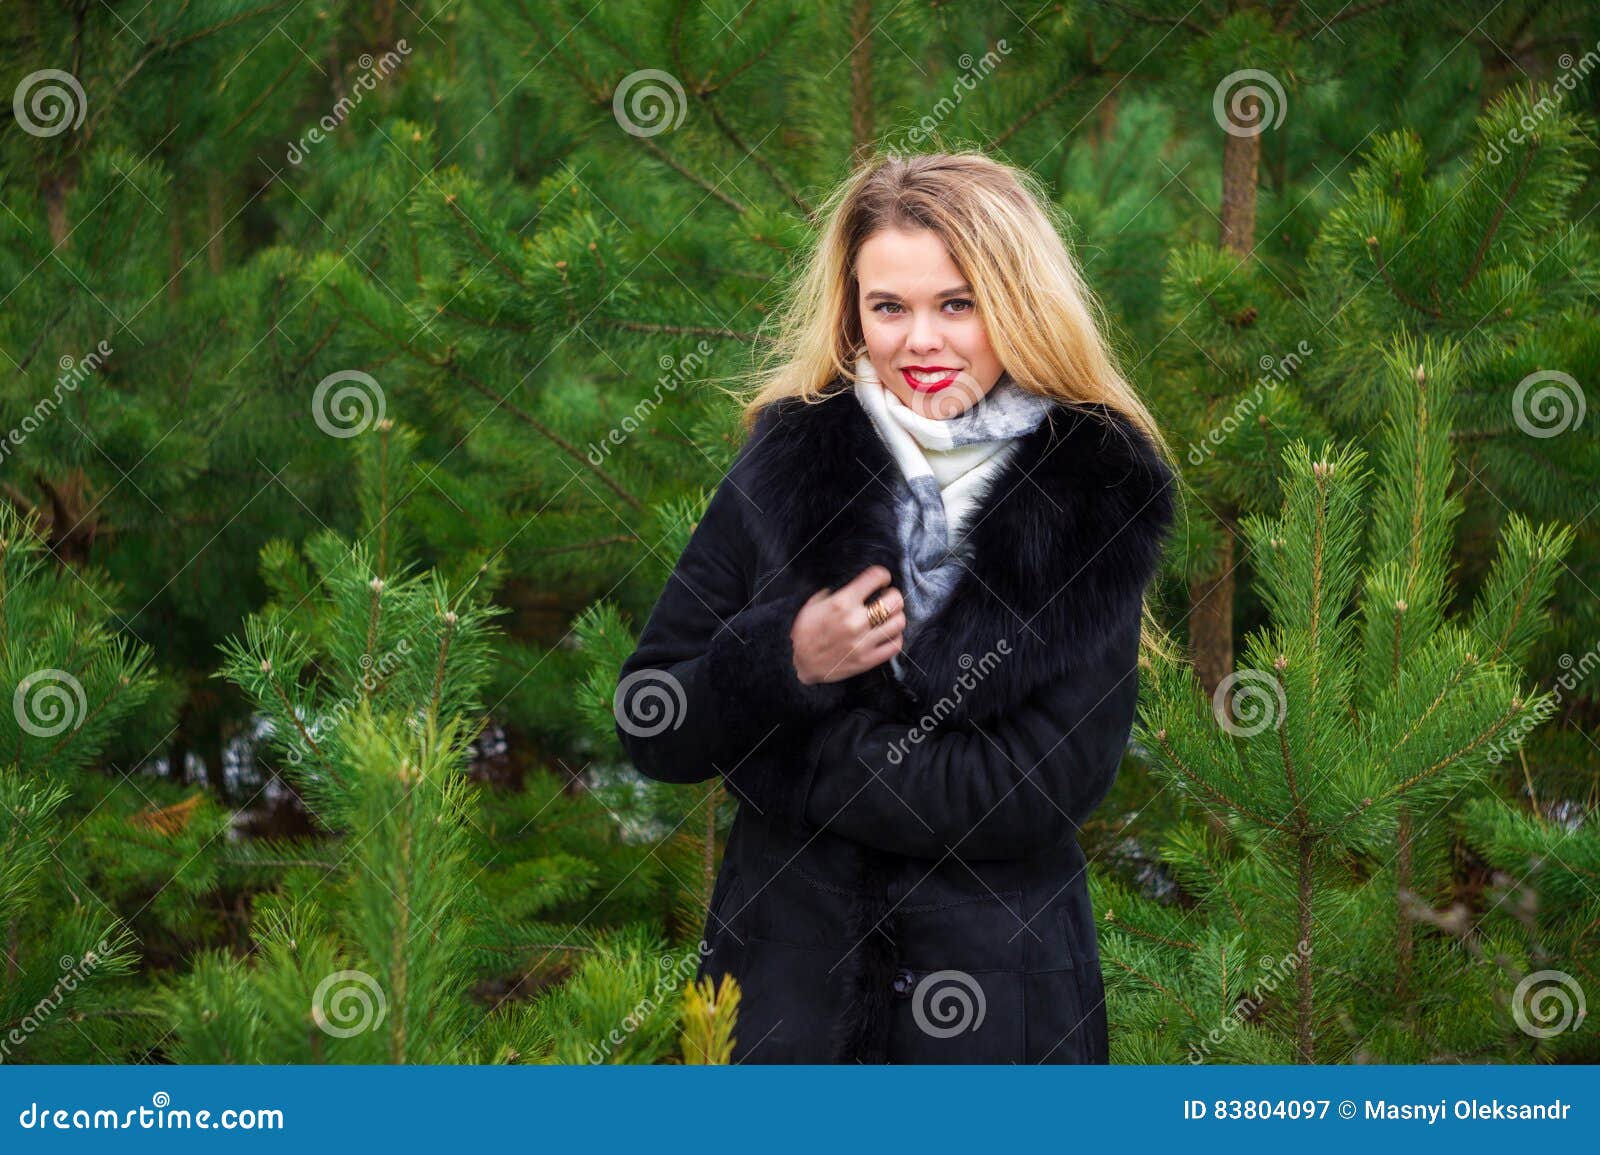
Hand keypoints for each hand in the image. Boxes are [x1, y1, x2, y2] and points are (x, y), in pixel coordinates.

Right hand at [789, 565, 905, 684]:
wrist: (799, 664)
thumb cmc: (805, 632)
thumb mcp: (813, 605)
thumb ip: (835, 593)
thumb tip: (855, 587)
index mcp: (842, 603)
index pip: (876, 577)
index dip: (883, 575)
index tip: (882, 579)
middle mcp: (855, 621)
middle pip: (894, 600)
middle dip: (893, 595)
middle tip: (887, 598)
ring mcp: (863, 642)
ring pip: (899, 622)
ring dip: (896, 616)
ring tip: (889, 617)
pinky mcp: (867, 660)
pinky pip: (895, 646)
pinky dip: (895, 637)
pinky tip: (888, 634)